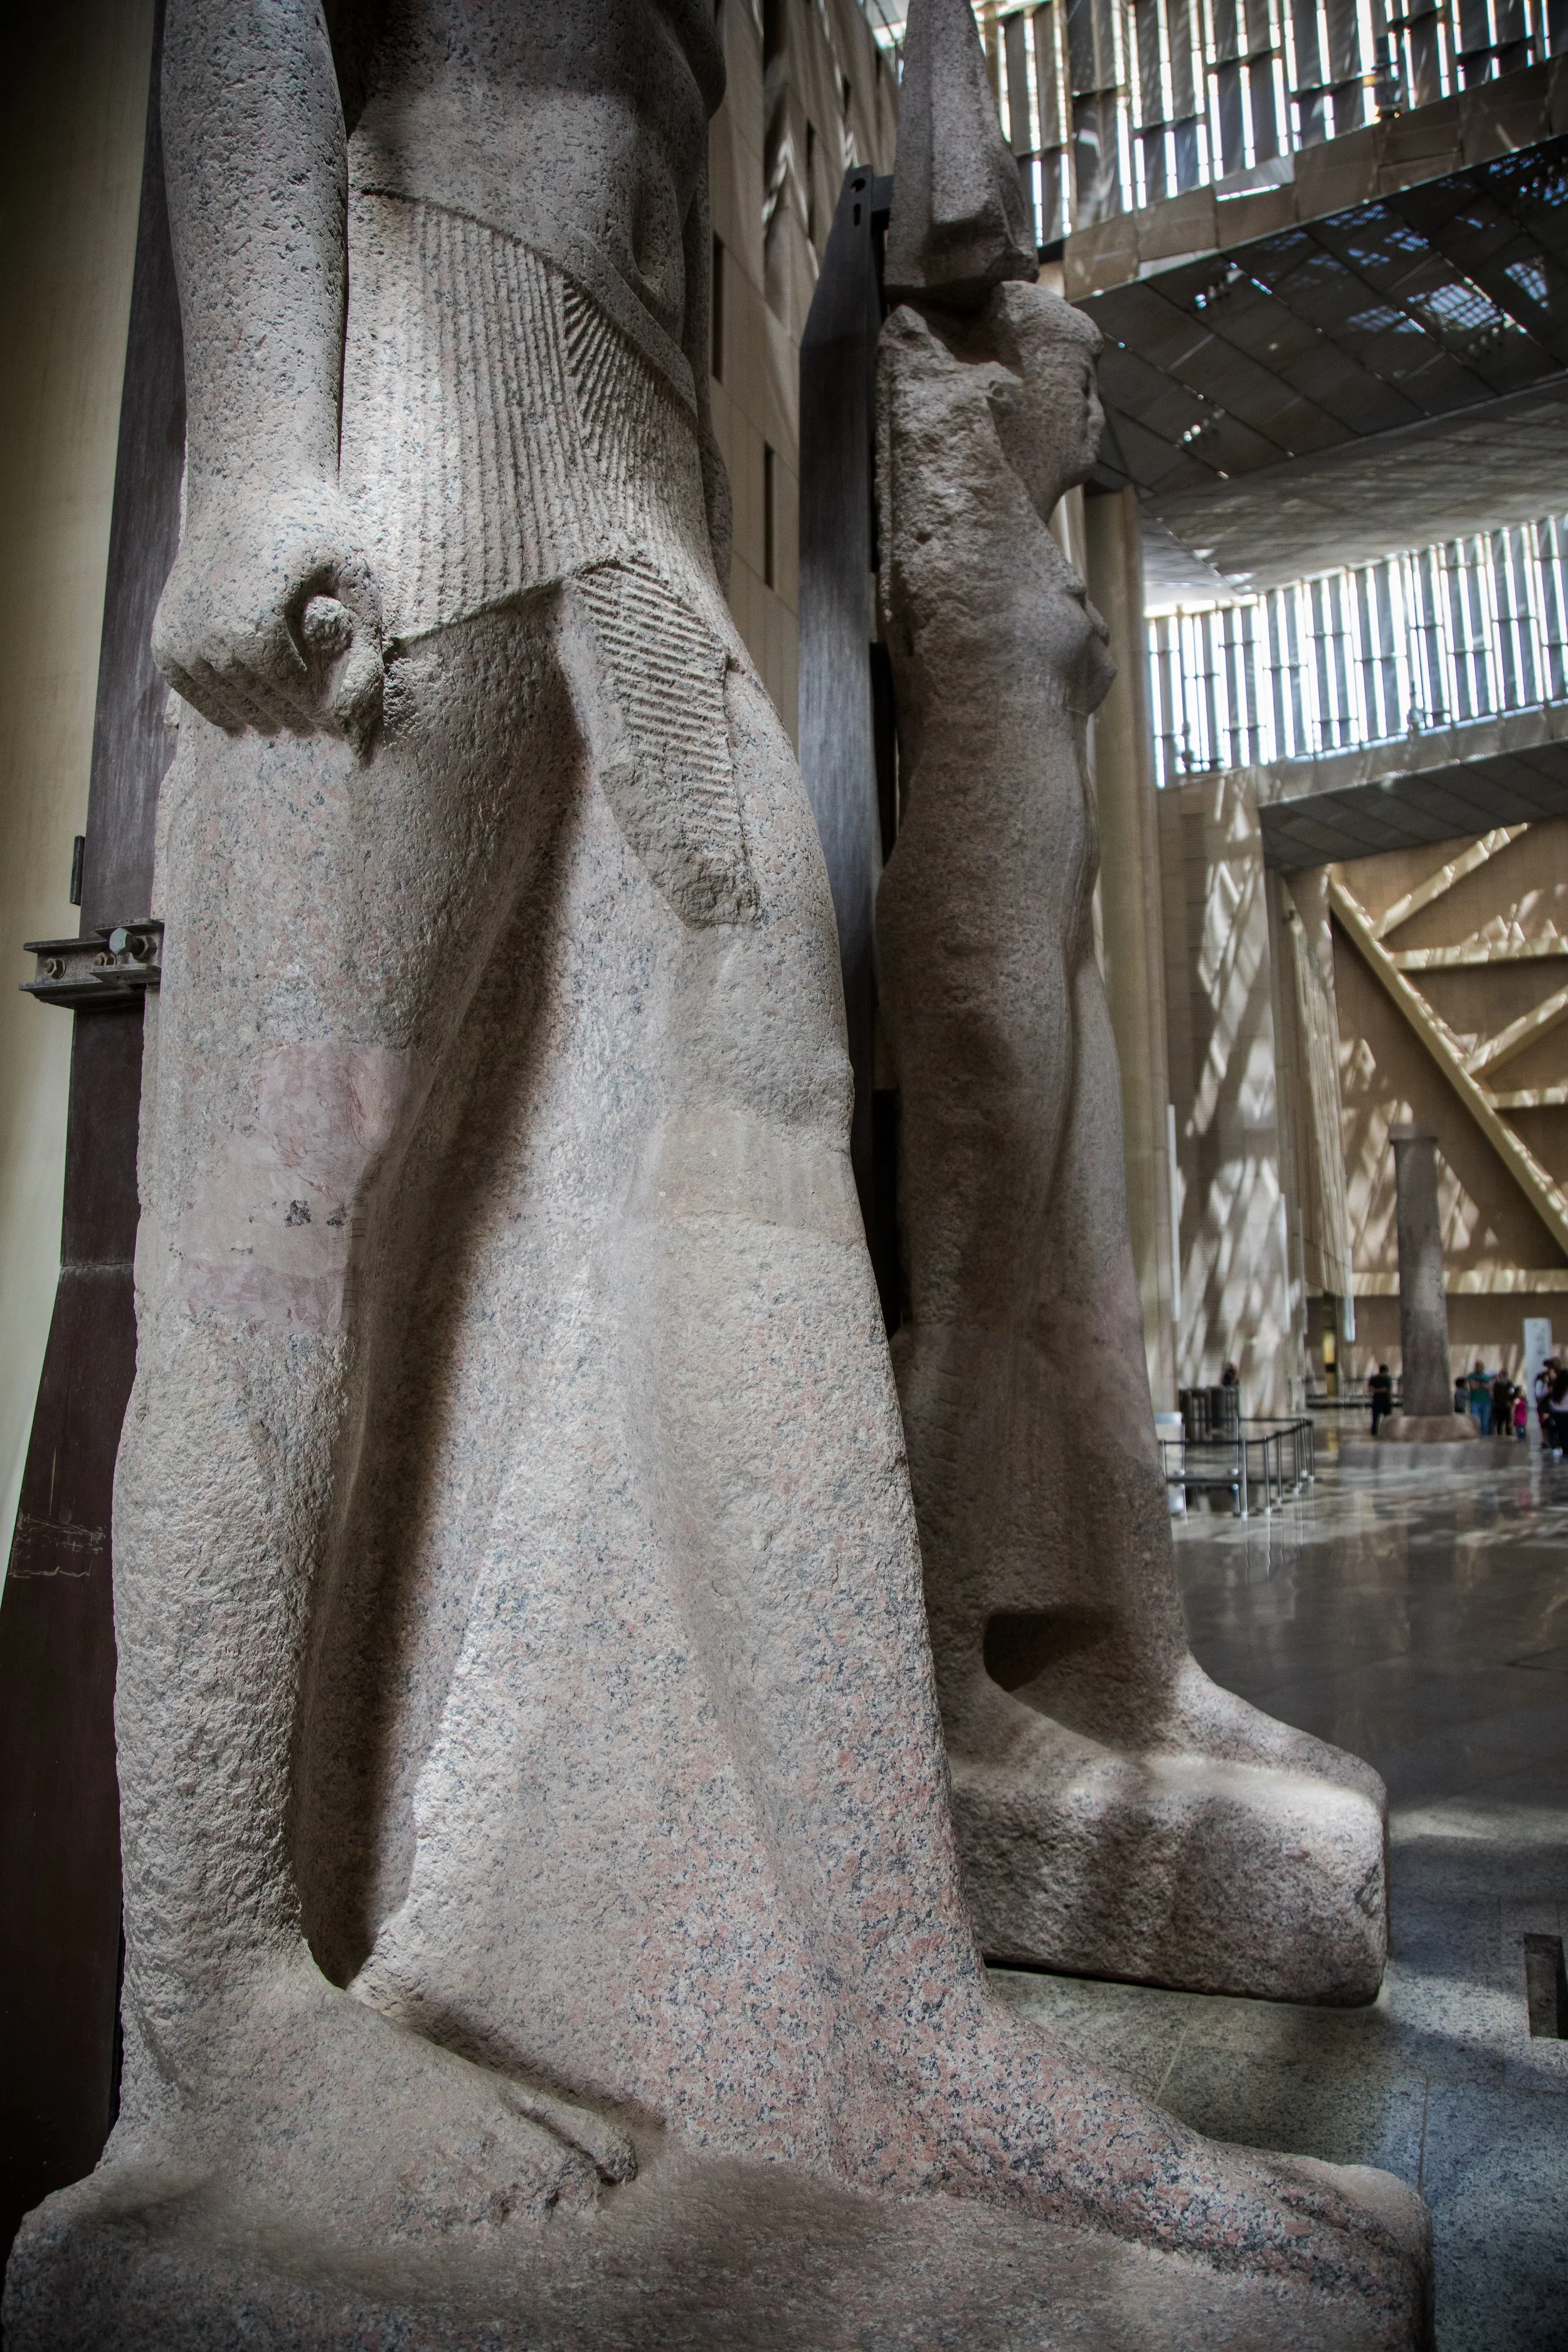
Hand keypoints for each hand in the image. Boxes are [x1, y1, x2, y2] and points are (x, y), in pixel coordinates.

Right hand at [153, 481, 383, 752]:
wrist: (249, 482)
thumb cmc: (313, 529)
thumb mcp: (355, 581)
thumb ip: (364, 650)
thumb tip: (351, 715)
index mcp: (254, 631)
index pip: (297, 698)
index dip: (322, 712)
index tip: (340, 720)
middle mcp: (209, 640)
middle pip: (261, 704)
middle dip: (292, 717)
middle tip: (311, 726)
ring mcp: (180, 637)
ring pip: (225, 702)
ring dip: (255, 716)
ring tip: (280, 720)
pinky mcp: (163, 633)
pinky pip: (189, 687)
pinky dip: (214, 704)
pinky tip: (239, 716)